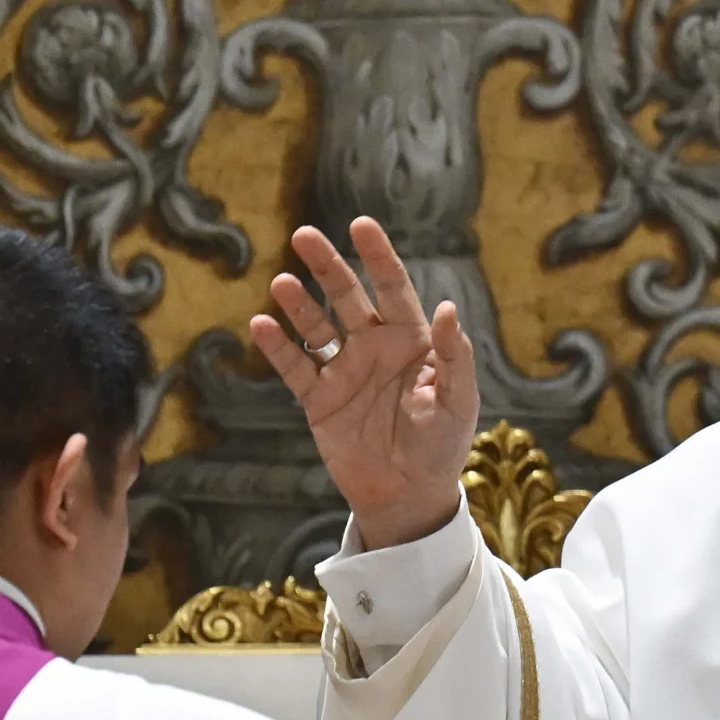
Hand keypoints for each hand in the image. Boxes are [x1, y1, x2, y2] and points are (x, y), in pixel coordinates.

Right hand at [251, 218, 479, 550]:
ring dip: (299, 304)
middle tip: (303, 235)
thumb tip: (447, 307)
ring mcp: (344, 371)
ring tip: (282, 283)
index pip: (393, 288)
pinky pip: (295, 368)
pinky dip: (278, 348)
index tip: (360, 224)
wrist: (409, 494)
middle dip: (327, 266)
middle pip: (347, 297)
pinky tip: (262, 325)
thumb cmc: (443, 445)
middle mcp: (375, 347)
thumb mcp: (457, 400)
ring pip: (316, 327)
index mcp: (413, 340)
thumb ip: (454, 355)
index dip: (378, 256)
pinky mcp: (319, 400)